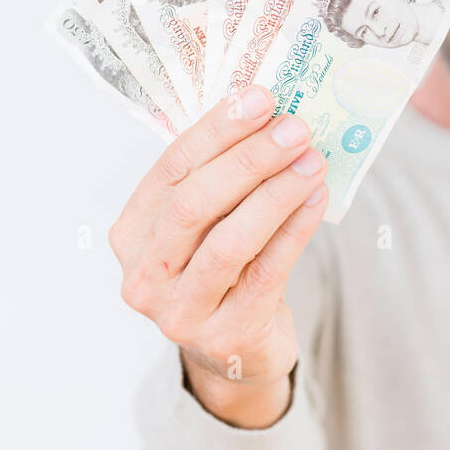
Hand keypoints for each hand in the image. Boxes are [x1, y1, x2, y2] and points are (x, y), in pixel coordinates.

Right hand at [108, 85, 328, 426]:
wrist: (238, 352)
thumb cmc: (224, 272)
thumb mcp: (208, 226)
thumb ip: (222, 178)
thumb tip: (270, 111)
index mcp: (132, 234)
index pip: (170, 170)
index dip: (216, 130)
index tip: (260, 97)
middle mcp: (145, 275)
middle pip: (194, 203)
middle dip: (249, 158)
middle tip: (295, 127)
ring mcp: (180, 311)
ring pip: (229, 240)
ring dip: (276, 193)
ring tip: (313, 160)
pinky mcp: (226, 334)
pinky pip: (266, 271)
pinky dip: (295, 230)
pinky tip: (318, 199)